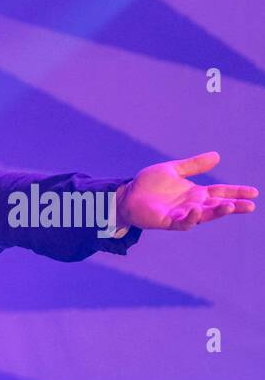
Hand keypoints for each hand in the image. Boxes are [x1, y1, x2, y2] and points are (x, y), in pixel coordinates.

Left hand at [119, 151, 256, 230]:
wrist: (127, 195)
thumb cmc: (149, 184)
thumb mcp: (174, 169)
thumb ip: (194, 165)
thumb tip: (217, 156)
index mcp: (195, 193)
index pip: (221, 192)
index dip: (237, 192)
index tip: (254, 192)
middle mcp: (191, 205)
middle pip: (217, 207)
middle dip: (233, 206)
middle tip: (250, 206)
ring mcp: (180, 214)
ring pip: (203, 216)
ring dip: (216, 212)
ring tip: (229, 206)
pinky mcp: (167, 222)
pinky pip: (182, 223)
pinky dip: (191, 218)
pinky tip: (197, 211)